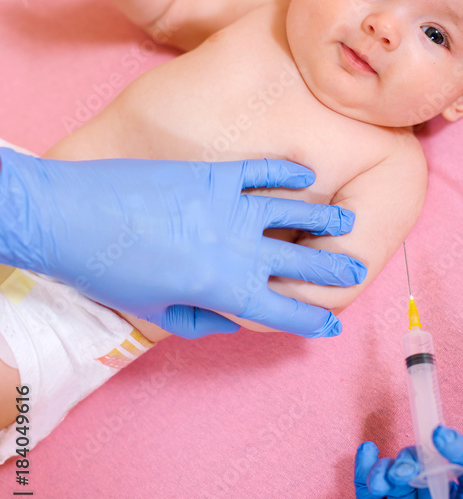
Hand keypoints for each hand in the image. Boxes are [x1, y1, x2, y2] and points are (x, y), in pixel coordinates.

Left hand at [0, 150, 366, 338]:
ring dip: (325, 217)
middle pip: (301, 261)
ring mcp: (229, 206)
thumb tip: (230, 314)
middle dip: (334, 270)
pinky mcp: (214, 175)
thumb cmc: (107, 274)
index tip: (330, 325)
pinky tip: (305, 176)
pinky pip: (262, 172)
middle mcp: (237, 249)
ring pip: (292, 212)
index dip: (310, 320)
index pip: (281, 309)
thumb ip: (201, 319)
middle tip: (355, 270)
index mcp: (223, 289)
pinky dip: (286, 174)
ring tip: (346, 219)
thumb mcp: (156, 312)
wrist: (71, 218)